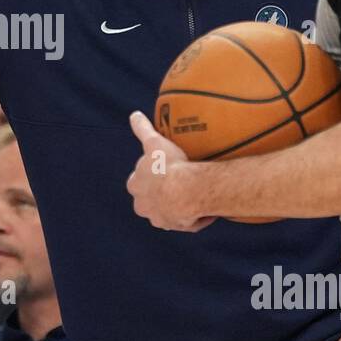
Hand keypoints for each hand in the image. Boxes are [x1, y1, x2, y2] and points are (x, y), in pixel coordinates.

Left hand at [126, 111, 216, 231]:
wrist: (184, 190)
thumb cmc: (169, 165)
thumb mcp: (154, 142)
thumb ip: (142, 128)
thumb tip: (134, 114)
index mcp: (135, 186)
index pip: (140, 181)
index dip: (153, 175)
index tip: (167, 169)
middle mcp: (142, 206)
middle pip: (152, 199)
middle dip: (163, 193)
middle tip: (182, 181)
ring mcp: (158, 218)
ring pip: (169, 211)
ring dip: (179, 206)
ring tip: (196, 195)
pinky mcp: (176, 226)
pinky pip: (186, 223)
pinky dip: (194, 218)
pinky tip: (206, 210)